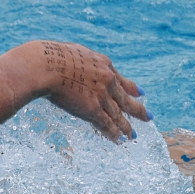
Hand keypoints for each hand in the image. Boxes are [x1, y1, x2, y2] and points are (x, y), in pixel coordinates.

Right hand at [26, 40, 149, 141]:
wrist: (46, 65)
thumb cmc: (51, 57)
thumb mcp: (72, 52)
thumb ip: (79, 61)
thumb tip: (69, 61)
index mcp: (103, 64)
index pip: (121, 80)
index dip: (131, 88)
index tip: (140, 92)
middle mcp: (107, 81)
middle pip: (126, 99)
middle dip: (138, 110)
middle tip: (148, 117)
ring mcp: (101, 96)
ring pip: (119, 115)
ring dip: (127, 127)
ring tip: (134, 135)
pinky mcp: (92, 109)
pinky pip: (107, 124)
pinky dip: (113, 134)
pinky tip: (119, 140)